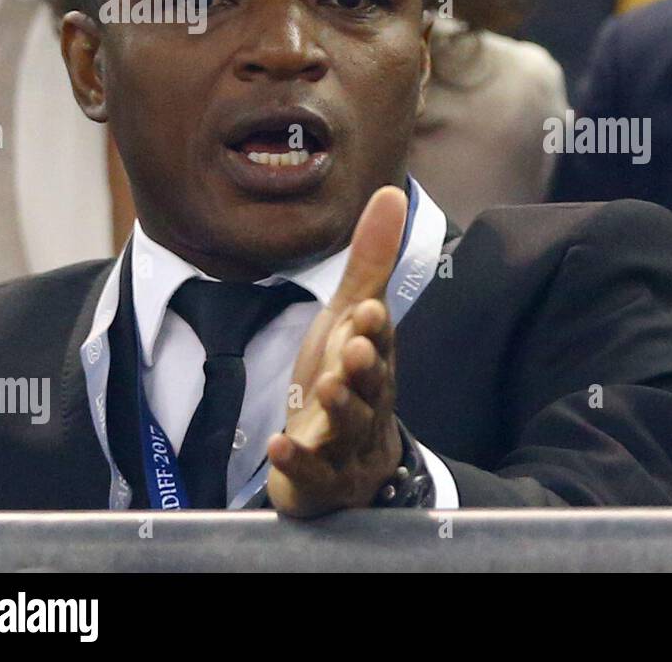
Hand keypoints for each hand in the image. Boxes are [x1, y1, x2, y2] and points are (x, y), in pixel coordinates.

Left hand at [267, 186, 407, 516]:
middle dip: (364, 367)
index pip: (381, 343)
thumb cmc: (345, 378)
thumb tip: (391, 192)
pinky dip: (299, 460)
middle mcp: (369, 401)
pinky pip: (314, 472)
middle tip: (353, 348)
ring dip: (339, 408)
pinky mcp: (325, 478)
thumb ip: (370, 260)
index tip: (368, 310)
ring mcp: (348, 443)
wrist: (345, 460)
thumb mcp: (352, 319)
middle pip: (372, 385)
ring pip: (349, 426)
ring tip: (324, 387)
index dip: (375, 329)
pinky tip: (280, 445)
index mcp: (375, 361)